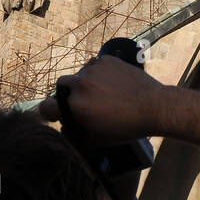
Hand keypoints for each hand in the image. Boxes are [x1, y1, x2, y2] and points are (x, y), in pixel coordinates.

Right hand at [39, 55, 166, 144]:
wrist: (153, 106)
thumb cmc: (126, 127)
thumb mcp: (96, 139)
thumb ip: (75, 133)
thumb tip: (65, 127)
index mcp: (75, 106)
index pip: (45, 106)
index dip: (49, 111)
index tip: (56, 112)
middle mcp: (80, 85)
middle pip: (62, 84)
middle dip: (68, 93)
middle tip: (84, 101)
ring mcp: (93, 70)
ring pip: (80, 73)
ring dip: (85, 82)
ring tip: (102, 92)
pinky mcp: (107, 60)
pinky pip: (95, 65)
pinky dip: (99, 72)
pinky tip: (111, 82)